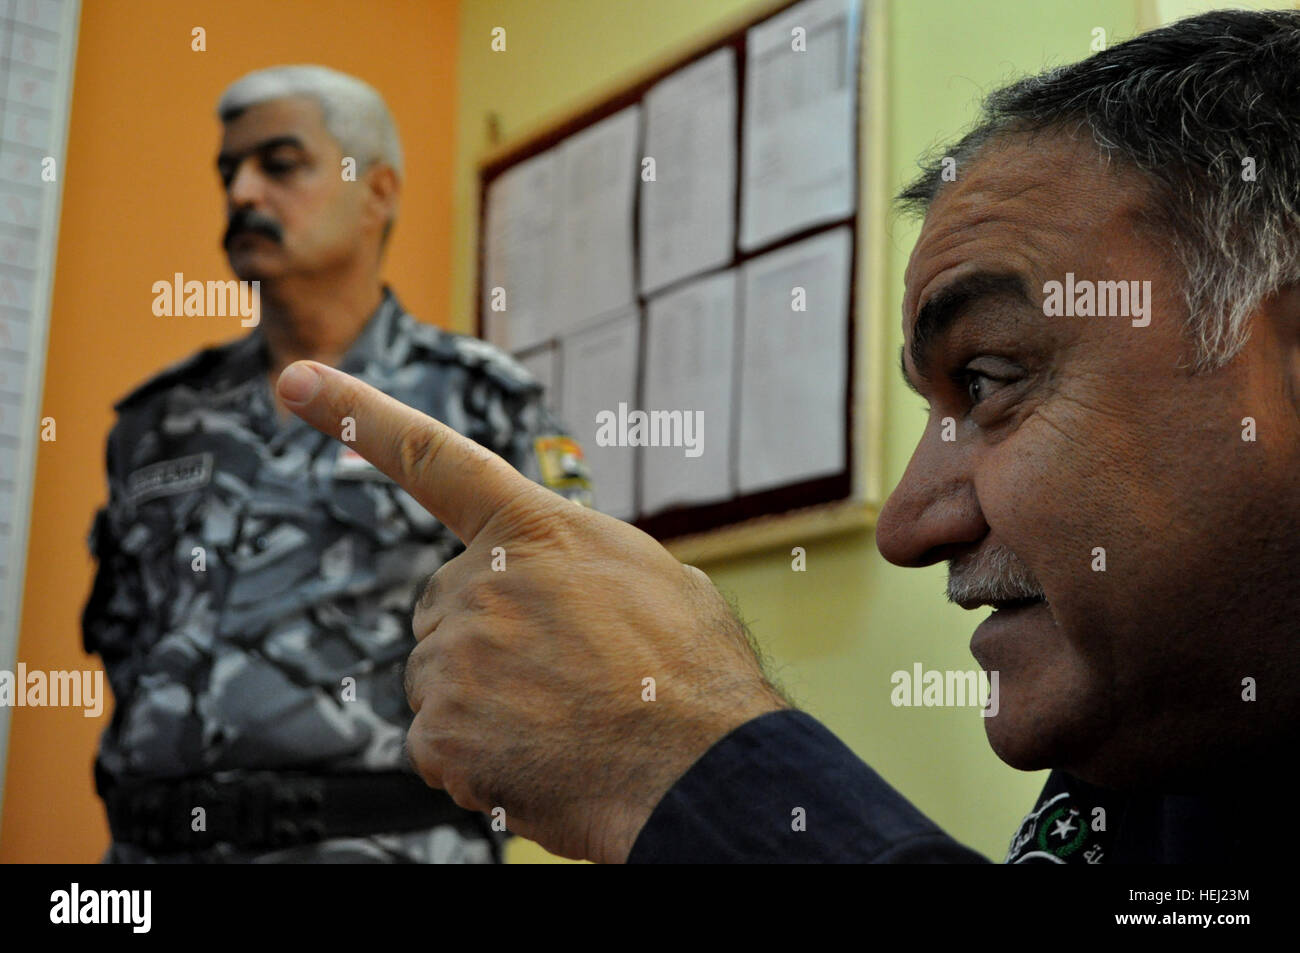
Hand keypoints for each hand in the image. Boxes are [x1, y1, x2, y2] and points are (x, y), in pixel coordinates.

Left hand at [278, 360, 787, 861]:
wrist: (704, 768)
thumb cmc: (695, 674)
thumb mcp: (660, 578)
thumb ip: (590, 564)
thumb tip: (578, 590)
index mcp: (534, 530)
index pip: (434, 459)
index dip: (358, 415)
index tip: (292, 380)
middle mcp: (480, 581)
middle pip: (445, 609)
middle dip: (485, 641)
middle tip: (562, 677)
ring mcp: (456, 656)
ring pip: (442, 682)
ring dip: (487, 708)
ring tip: (565, 723)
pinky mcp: (442, 731)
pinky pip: (440, 748)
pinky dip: (478, 764)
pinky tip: (539, 761)